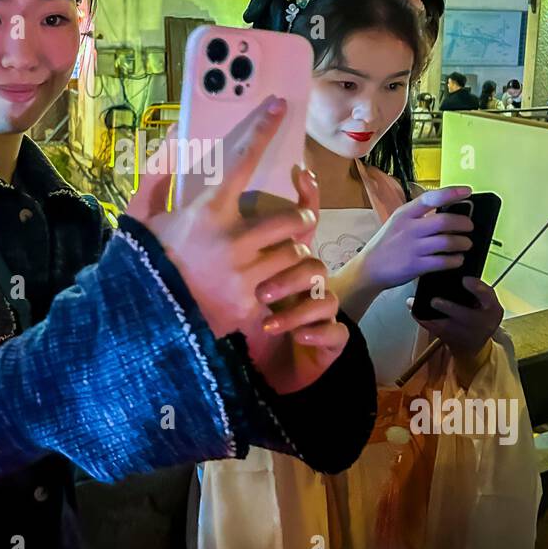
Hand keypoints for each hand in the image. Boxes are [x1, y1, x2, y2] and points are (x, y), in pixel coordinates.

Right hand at [129, 98, 321, 339]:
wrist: (143, 320)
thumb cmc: (144, 261)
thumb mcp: (142, 217)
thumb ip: (158, 177)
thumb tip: (171, 137)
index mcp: (208, 212)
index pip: (243, 161)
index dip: (264, 130)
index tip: (279, 107)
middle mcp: (232, 241)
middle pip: (294, 219)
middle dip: (301, 218)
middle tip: (296, 220)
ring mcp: (244, 274)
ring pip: (294, 255)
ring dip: (291, 253)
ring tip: (280, 256)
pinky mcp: (250, 304)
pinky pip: (282, 288)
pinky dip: (279, 285)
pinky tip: (266, 288)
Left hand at [240, 163, 350, 392]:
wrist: (271, 374)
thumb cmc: (250, 326)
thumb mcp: (226, 281)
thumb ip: (219, 248)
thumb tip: (213, 194)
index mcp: (284, 265)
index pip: (300, 225)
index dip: (306, 197)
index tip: (299, 174)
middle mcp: (307, 284)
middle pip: (311, 259)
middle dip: (289, 267)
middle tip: (258, 286)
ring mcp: (323, 311)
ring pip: (323, 295)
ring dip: (296, 306)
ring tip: (267, 316)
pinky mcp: (330, 341)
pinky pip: (334, 331)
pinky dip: (314, 331)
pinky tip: (295, 334)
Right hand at [358, 185, 474, 291]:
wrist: (369, 269)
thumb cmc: (387, 243)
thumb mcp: (397, 222)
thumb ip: (418, 216)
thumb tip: (448, 211)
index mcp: (404, 214)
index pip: (430, 198)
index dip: (451, 193)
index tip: (468, 191)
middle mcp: (409, 229)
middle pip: (445, 221)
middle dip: (463, 223)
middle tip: (469, 226)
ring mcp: (413, 248)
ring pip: (448, 242)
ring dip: (463, 243)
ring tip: (466, 243)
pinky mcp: (416, 266)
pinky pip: (444, 261)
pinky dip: (456, 260)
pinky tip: (457, 259)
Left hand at [408, 276, 503, 386]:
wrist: (475, 345)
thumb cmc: (479, 314)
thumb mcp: (486, 302)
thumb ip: (477, 289)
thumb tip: (452, 267)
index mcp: (492, 308)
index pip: (488, 296)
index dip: (477, 288)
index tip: (464, 279)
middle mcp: (481, 323)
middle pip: (466, 316)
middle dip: (450, 308)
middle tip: (434, 300)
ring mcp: (465, 334)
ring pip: (446, 327)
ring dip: (431, 316)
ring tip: (417, 304)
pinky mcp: (450, 340)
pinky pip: (434, 330)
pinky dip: (423, 320)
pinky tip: (415, 310)